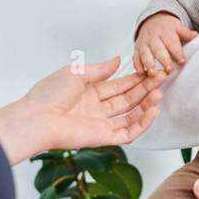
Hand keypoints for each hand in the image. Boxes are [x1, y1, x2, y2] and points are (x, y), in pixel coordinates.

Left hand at [0, 56, 162, 161]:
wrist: (37, 118)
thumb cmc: (49, 94)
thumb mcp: (76, 73)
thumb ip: (100, 69)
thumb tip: (117, 60)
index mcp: (89, 93)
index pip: (119, 85)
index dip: (135, 78)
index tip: (150, 69)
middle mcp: (97, 109)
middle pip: (128, 99)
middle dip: (145, 88)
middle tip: (161, 77)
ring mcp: (101, 124)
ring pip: (131, 115)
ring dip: (146, 104)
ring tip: (159, 92)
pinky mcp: (104, 138)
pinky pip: (128, 132)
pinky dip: (142, 123)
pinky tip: (152, 110)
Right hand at [133, 12, 197, 74]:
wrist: (151, 21)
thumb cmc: (167, 27)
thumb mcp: (178, 27)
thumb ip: (186, 33)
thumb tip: (195, 35)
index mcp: (165, 32)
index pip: (172, 42)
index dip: (177, 52)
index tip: (182, 61)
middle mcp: (153, 37)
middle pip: (158, 49)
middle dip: (163, 60)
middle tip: (169, 70)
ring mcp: (144, 43)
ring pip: (145, 54)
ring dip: (148, 64)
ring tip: (153, 74)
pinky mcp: (137, 49)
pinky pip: (135, 57)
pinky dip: (137, 66)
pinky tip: (142, 73)